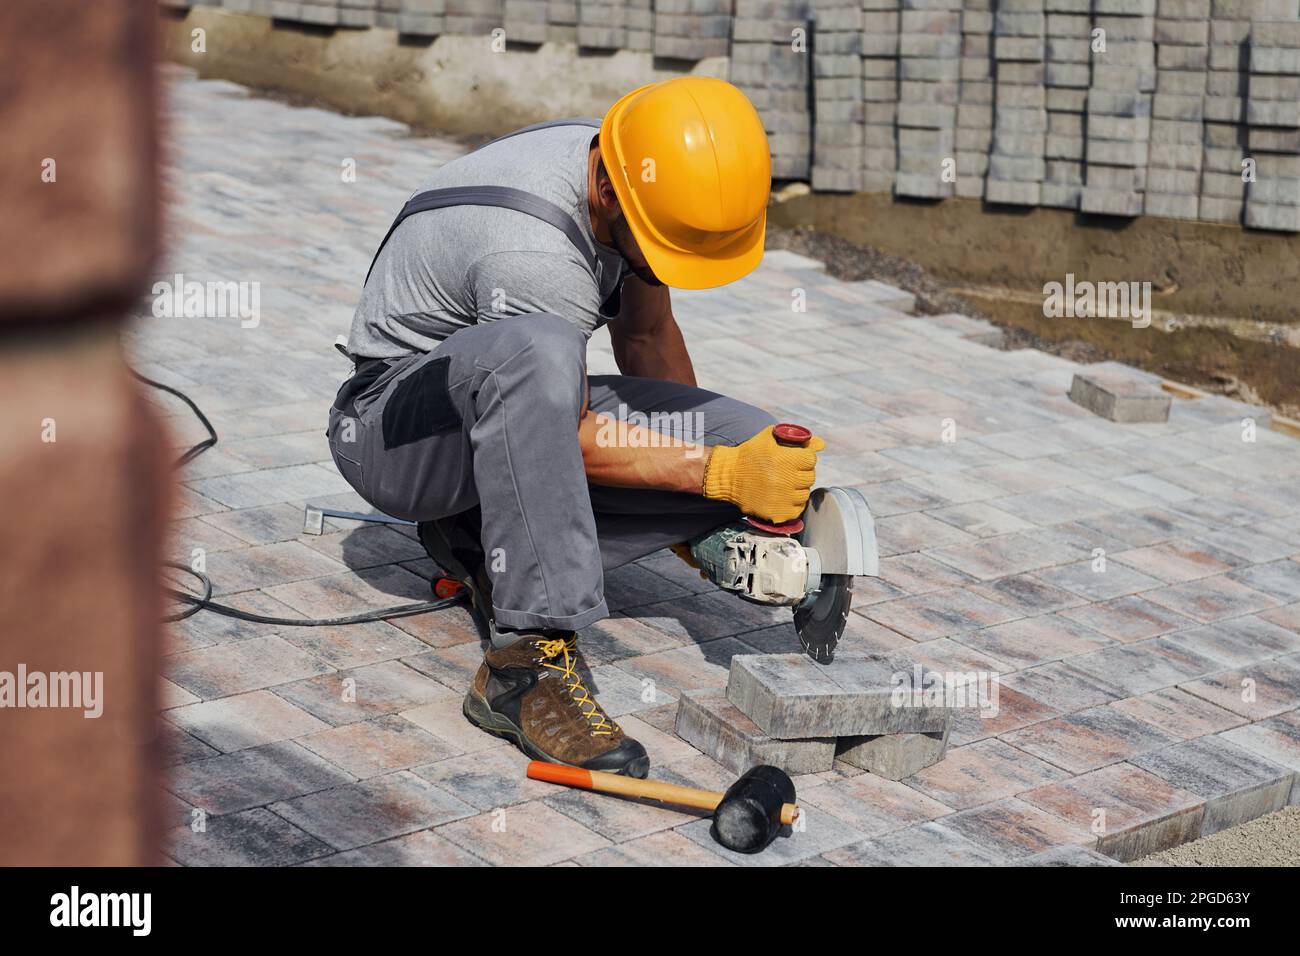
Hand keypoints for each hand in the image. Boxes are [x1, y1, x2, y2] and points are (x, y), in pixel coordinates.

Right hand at [701, 426, 825, 522]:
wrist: (728, 476)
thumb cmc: (750, 454)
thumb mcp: (771, 439)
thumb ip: (798, 439)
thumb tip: (822, 445)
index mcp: (785, 459)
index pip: (811, 459)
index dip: (804, 458)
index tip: (795, 459)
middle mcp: (785, 479)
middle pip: (810, 476)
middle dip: (802, 473)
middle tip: (789, 472)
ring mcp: (782, 498)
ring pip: (805, 493)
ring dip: (798, 488)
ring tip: (785, 484)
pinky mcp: (777, 512)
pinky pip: (797, 509)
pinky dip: (792, 503)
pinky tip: (783, 496)